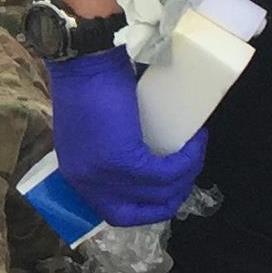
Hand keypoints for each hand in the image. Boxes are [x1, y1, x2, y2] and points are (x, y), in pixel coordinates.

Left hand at [44, 45, 206, 227]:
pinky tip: (195, 143)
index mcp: (76, 173)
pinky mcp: (122, 162)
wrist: (86, 57)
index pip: (113, 210)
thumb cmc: (90, 80)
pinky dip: (187, 162)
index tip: (167, 186)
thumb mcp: (94, 128)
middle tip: (187, 174)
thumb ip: (107, 148)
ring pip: (157, 193)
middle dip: (168, 201)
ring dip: (185, 176)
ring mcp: (102, 176)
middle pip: (133, 214)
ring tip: (195, 150)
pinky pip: (165, 175)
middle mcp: (85, 182)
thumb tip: (145, 153)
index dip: (145, 205)